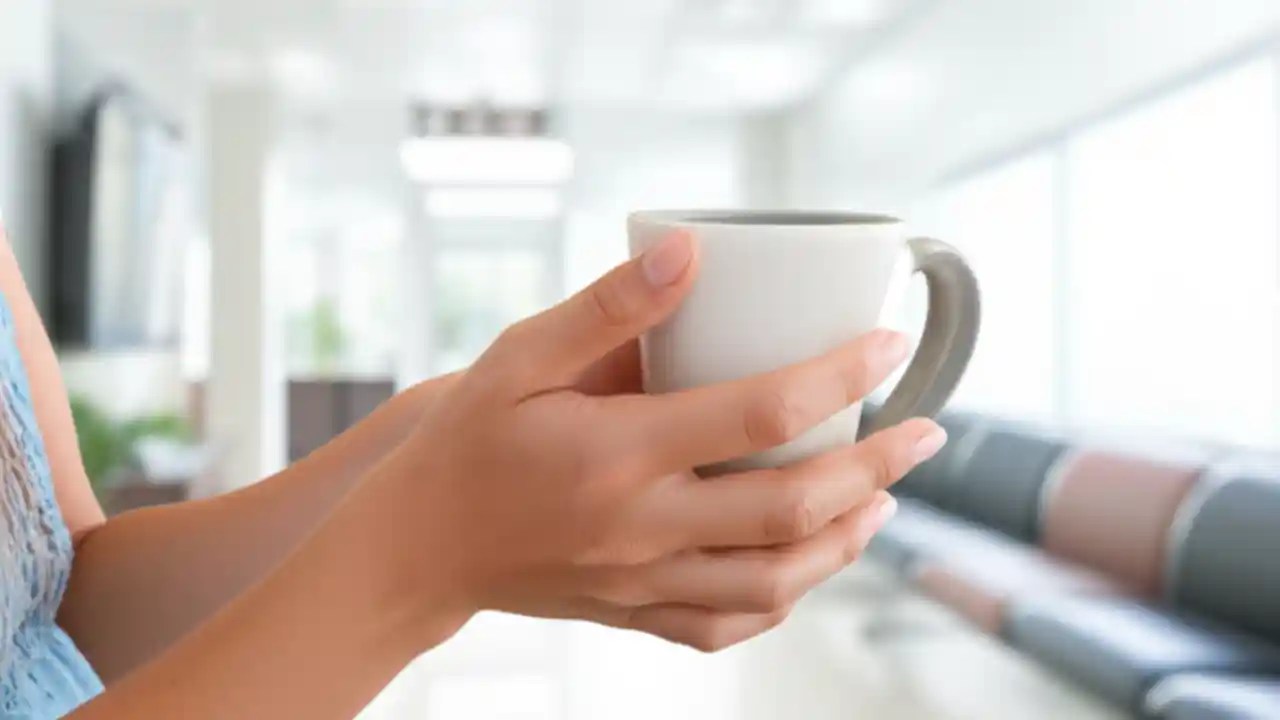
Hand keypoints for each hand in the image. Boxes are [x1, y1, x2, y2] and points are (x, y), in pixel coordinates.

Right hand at [375, 231, 946, 651]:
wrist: (414, 547)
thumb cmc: (465, 444)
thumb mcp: (519, 357)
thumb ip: (607, 309)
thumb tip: (687, 254)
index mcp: (617, 454)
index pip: (760, 413)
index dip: (838, 374)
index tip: (886, 345)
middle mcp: (641, 526)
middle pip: (791, 508)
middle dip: (876, 468)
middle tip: (924, 434)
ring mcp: (641, 581)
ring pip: (775, 580)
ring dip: (845, 541)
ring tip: (884, 501)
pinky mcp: (633, 612)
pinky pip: (727, 624)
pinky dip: (783, 599)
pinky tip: (806, 565)